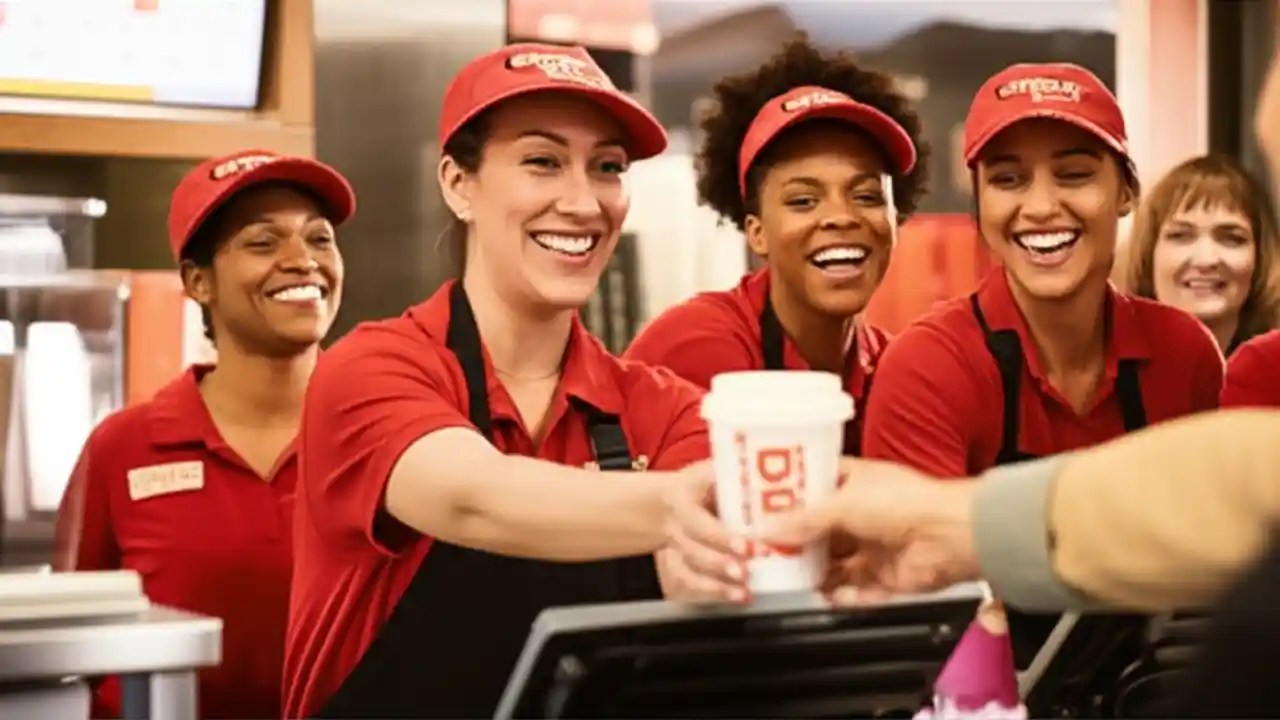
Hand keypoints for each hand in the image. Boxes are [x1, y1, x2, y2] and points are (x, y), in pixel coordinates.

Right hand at [657, 461, 750, 603]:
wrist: (666, 505)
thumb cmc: (698, 486)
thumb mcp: (710, 471)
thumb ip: (732, 471)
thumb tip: (767, 469)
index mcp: (684, 500)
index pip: (700, 521)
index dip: (723, 538)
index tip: (746, 548)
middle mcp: (676, 527)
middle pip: (694, 550)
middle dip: (721, 563)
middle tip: (746, 572)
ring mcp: (675, 550)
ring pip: (689, 572)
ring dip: (716, 585)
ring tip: (743, 591)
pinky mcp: (678, 568)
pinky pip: (689, 586)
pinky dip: (713, 595)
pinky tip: (738, 597)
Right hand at [762, 458, 980, 603]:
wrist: (952, 535)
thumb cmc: (907, 502)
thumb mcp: (842, 503)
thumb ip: (802, 520)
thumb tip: (766, 528)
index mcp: (854, 482)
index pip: (813, 488)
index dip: (788, 498)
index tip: (759, 508)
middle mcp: (863, 514)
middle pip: (819, 531)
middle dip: (795, 542)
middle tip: (765, 550)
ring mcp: (874, 546)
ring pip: (834, 564)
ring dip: (814, 572)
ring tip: (787, 578)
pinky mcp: (885, 577)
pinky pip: (855, 591)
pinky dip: (840, 596)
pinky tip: (824, 596)